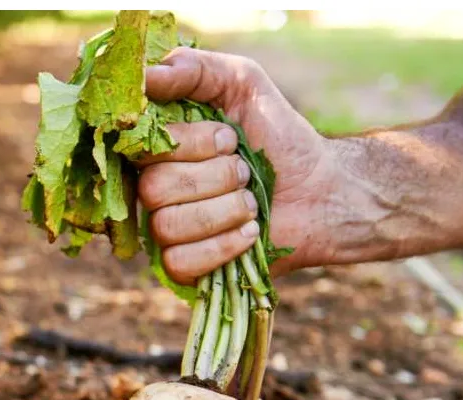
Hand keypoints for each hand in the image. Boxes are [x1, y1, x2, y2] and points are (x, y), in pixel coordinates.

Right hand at [135, 47, 335, 283]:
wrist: (321, 190)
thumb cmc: (278, 137)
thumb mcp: (243, 84)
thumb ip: (195, 69)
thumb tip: (145, 74)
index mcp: (159, 149)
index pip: (141, 149)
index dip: (189, 144)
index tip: (229, 138)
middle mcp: (154, 190)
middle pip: (154, 189)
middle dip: (216, 177)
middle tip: (246, 172)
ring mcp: (165, 232)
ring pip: (168, 226)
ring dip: (225, 210)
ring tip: (253, 202)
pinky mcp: (184, 268)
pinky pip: (181, 262)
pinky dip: (223, 245)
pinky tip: (250, 233)